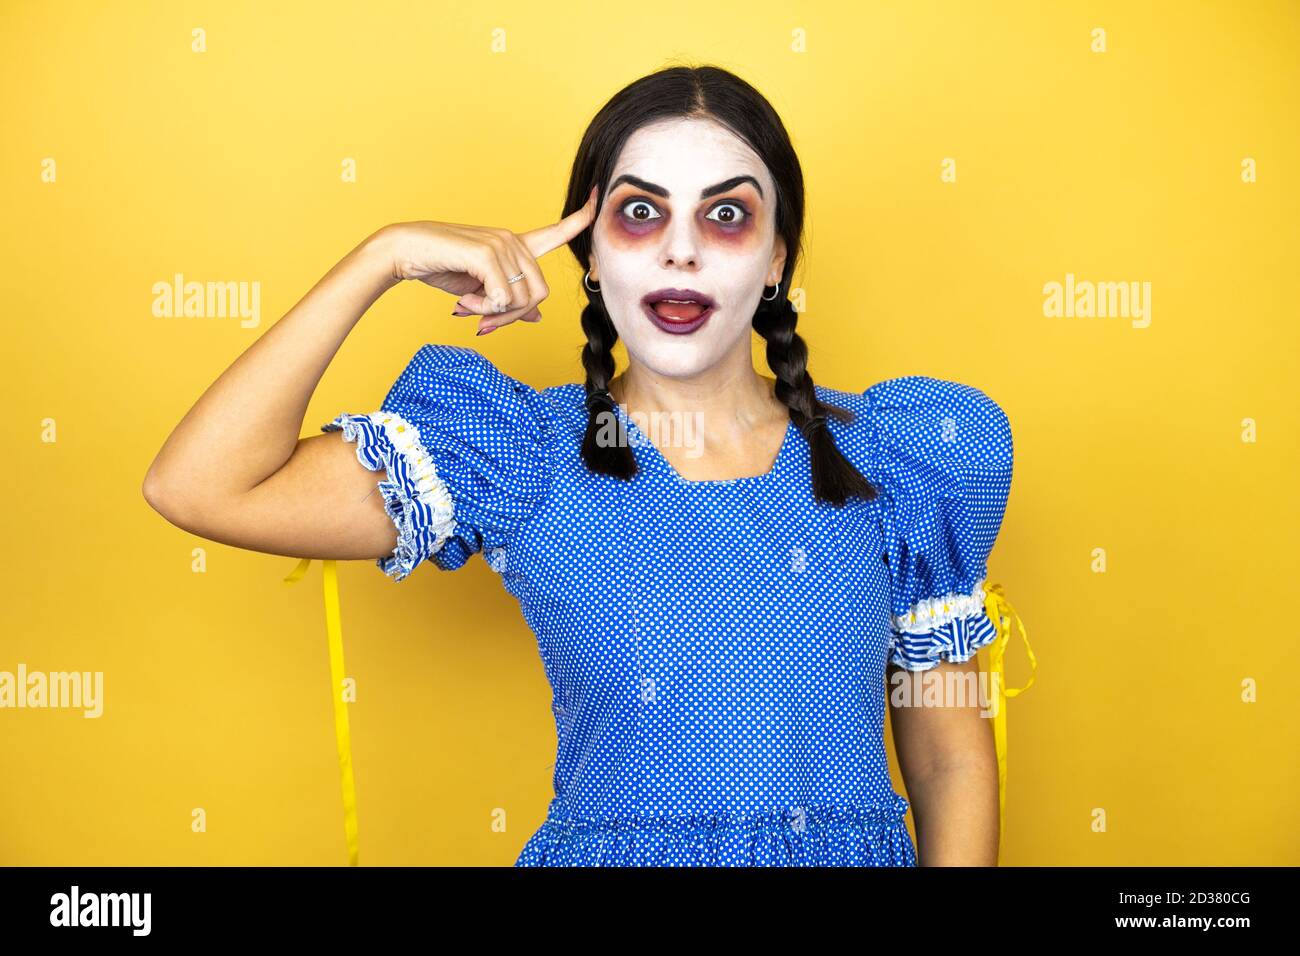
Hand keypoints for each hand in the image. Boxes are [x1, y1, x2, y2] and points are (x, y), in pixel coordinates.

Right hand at [384, 186, 598, 333]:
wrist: (405, 253)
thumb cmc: (441, 268)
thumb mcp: (481, 291)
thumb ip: (509, 300)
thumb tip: (537, 317)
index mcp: (514, 246)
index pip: (556, 232)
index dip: (581, 218)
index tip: (598, 197)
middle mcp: (512, 241)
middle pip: (539, 294)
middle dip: (514, 318)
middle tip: (485, 324)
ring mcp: (501, 244)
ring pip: (521, 300)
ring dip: (494, 315)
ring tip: (469, 308)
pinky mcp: (487, 253)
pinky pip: (502, 298)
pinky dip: (483, 309)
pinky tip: (464, 303)